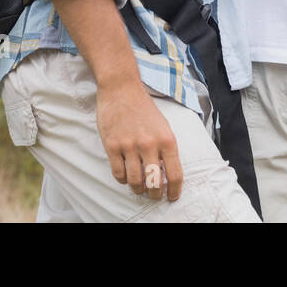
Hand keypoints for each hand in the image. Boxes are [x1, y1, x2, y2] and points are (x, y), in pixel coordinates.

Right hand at [95, 78, 183, 201]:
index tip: (172, 197)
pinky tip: (125, 176)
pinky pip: (118, 173)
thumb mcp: (163, 126)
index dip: (174, 190)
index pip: (175, 174)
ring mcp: (129, 146)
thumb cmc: (144, 108)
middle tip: (153, 196)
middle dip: (155, 194)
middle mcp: (149, 144)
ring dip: (138, 189)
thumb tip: (168, 173)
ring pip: (135, 182)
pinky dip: (122, 180)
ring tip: (139, 188)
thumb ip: (166, 148)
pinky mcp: (112, 146)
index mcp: (167, 139)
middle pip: (154, 183)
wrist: (122, 89)